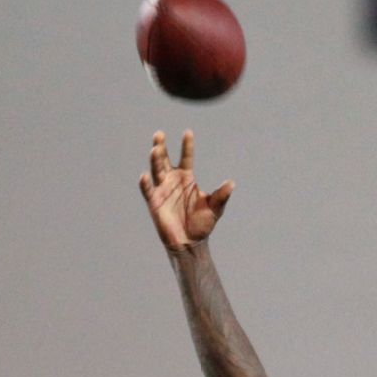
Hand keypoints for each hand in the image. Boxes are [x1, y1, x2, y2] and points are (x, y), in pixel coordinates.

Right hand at [139, 130, 233, 250]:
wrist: (191, 243)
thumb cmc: (202, 225)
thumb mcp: (215, 209)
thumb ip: (221, 196)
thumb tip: (232, 184)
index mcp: (187, 178)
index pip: (186, 157)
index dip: (187, 145)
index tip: (188, 133)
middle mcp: (172, 180)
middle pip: (165, 159)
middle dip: (161, 146)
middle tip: (160, 134)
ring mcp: (162, 190)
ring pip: (156, 170)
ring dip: (154, 160)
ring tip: (155, 149)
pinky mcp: (154, 202)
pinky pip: (148, 191)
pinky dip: (145, 184)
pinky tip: (145, 176)